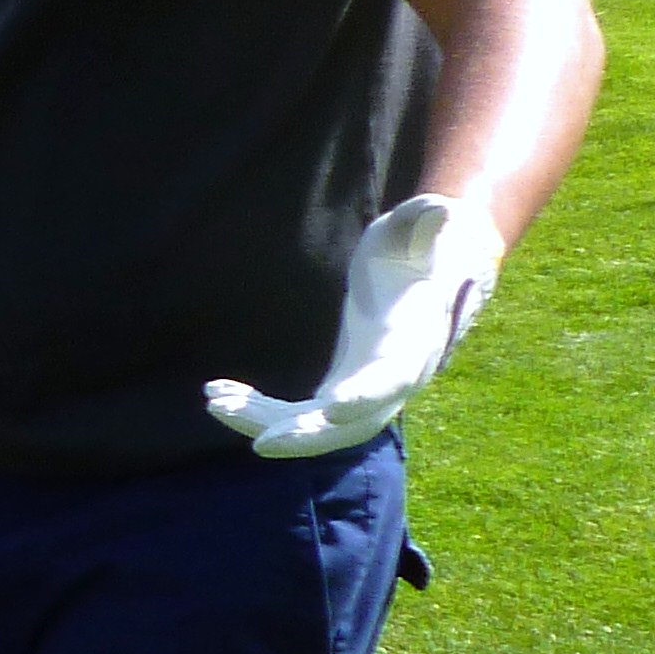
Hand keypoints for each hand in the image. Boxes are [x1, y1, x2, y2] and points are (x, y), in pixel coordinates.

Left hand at [204, 192, 503, 458]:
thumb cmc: (421, 243)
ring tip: (215, 402)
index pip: (395, 376)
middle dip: (310, 436)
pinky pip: (299, 414)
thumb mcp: (424, 226)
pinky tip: (217, 393)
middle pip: (356, 424)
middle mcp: (394, 376)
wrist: (426, 267)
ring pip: (318, 427)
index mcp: (415, 339)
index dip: (368, 392)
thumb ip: (428, 221)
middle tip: (261, 442)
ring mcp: (366, 388)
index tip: (333, 405)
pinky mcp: (340, 387)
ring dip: (266, 422)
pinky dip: (258, 410)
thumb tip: (439, 210)